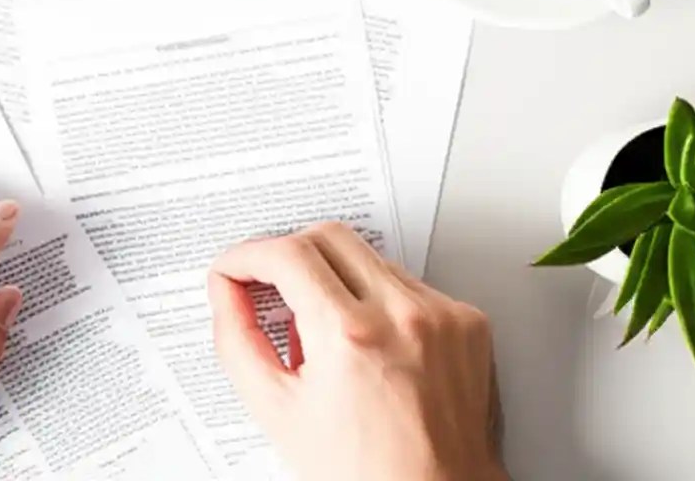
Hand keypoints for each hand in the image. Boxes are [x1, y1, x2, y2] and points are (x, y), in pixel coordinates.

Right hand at [208, 223, 504, 480]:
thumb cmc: (364, 472)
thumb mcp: (276, 410)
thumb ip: (238, 340)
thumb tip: (227, 292)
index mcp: (349, 336)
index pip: (286, 255)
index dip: (247, 256)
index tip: (235, 269)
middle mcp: (402, 315)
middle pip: (327, 237)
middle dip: (287, 253)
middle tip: (270, 284)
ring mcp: (442, 314)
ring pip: (370, 257)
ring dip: (335, 279)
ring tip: (325, 334)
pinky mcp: (467, 320)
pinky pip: (409, 284)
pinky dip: (378, 301)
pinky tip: (368, 343)